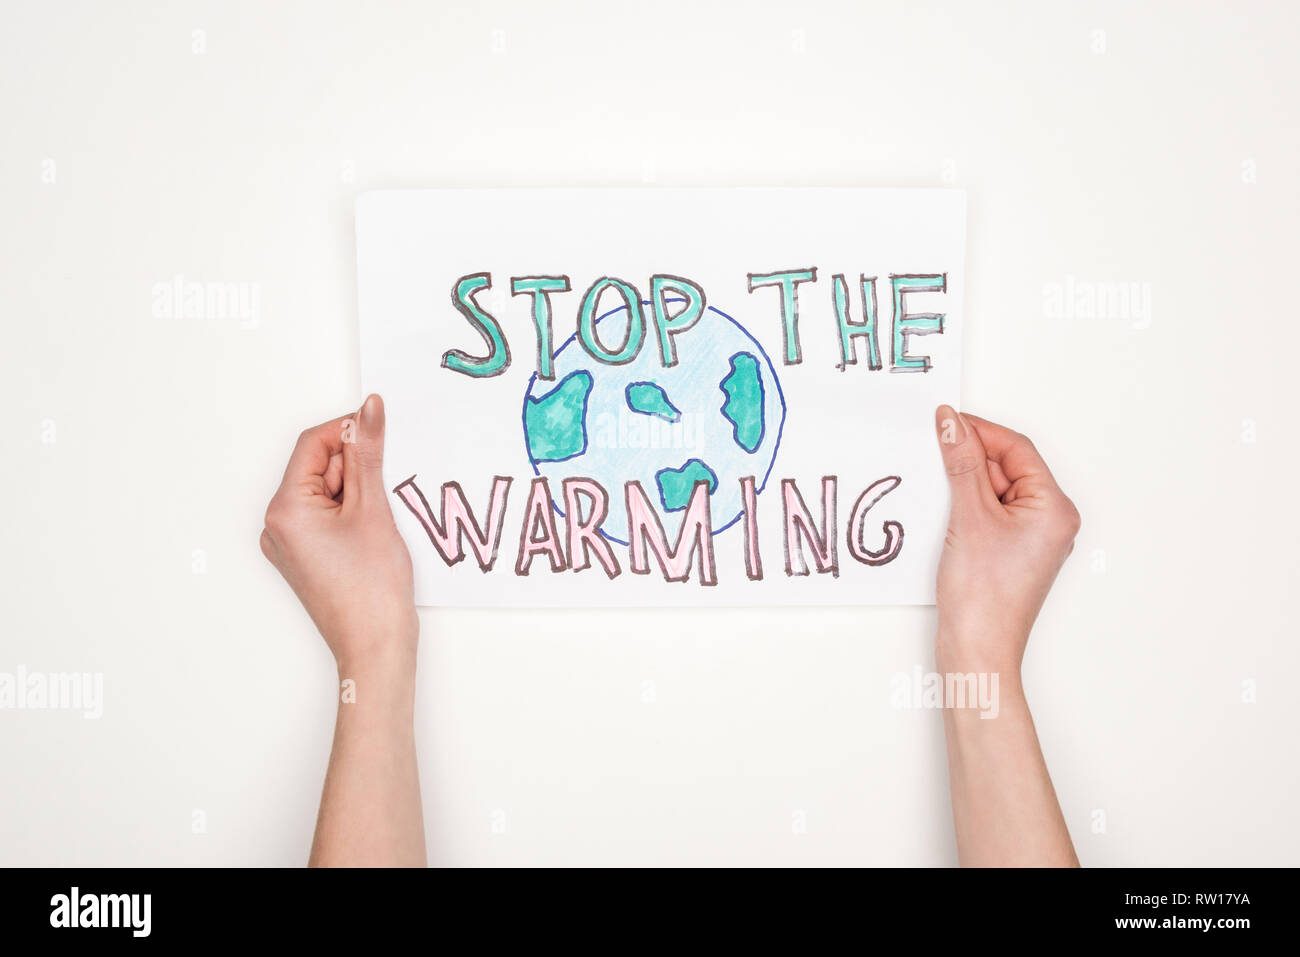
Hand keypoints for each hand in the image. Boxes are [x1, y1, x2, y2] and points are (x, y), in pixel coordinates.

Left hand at [260, 394, 416, 675]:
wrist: (375, 648)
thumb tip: (367, 410)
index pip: (313, 444)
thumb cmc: (371, 591)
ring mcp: (290, 543)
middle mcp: (277, 525)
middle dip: (355, 468)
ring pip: (325, 492)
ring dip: (357, 491)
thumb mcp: (373, 509)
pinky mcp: (306, 556)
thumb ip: (369, 453)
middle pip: (318, 468)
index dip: (349, 431)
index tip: (380, 427)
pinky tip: (373, 531)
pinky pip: (326, 516)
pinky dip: (352, 513)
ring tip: (379, 520)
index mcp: (285, 509)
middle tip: (386, 489)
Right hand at [932, 406, 1079, 676]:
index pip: (1017, 449)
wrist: (977, 652)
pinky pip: (988, 513)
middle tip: (933, 448)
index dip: (979, 430)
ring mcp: (1030, 538)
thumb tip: (952, 423)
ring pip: (994, 490)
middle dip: (970, 457)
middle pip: (1006, 467)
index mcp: (1054, 508)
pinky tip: (942, 507)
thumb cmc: (984, 598)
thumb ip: (961, 463)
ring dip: (964, 482)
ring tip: (936, 483)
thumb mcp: (969, 516)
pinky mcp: (1009, 552)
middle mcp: (1049, 521)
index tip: (946, 420)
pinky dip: (964, 504)